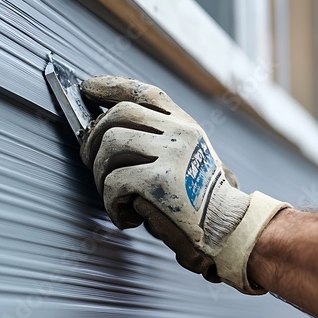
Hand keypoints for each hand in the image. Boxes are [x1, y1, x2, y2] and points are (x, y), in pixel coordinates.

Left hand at [79, 76, 289, 293]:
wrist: (229, 231)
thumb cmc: (202, 205)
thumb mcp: (186, 160)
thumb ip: (156, 142)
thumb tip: (104, 133)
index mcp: (186, 126)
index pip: (144, 93)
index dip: (111, 86)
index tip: (88, 89)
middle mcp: (180, 133)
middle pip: (118, 115)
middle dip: (93, 138)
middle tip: (90, 162)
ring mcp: (171, 154)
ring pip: (110, 146)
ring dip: (100, 175)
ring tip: (115, 198)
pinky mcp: (160, 180)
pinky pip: (114, 182)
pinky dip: (112, 204)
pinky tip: (126, 217)